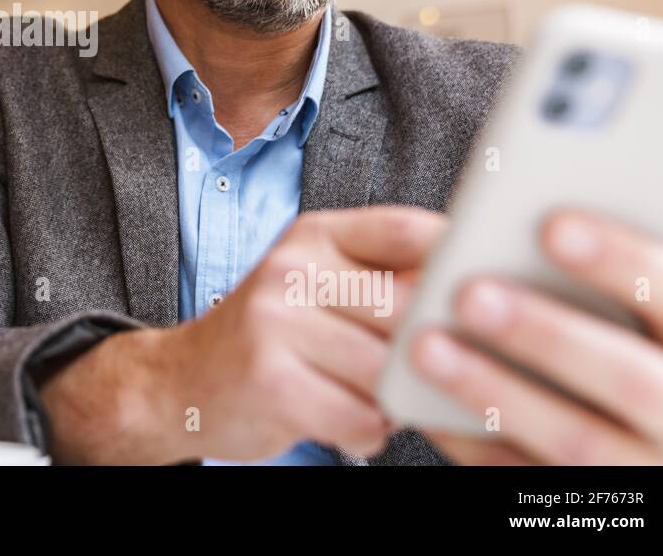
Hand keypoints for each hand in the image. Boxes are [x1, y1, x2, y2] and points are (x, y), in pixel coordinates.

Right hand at [39, 205, 444, 463]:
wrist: (178, 381)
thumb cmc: (269, 336)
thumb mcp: (313, 282)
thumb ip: (381, 277)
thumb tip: (482, 292)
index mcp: (312, 236)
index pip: (405, 231)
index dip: (457, 263)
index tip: (484, 294)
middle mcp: (291, 269)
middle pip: (408, 307)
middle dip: (431, 350)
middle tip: (435, 370)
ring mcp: (276, 323)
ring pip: (389, 370)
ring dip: (397, 398)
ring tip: (376, 397)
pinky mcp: (273, 383)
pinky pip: (363, 418)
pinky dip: (366, 431)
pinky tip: (342, 419)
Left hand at [414, 211, 662, 464]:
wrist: (643, 435)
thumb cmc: (628, 331)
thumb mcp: (640, 297)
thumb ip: (611, 263)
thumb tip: (533, 211)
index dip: (624, 261)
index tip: (551, 223)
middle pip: (636, 383)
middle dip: (549, 334)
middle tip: (469, 292)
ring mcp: (646, 469)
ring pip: (579, 443)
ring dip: (497, 392)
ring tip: (425, 344)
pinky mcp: (591, 507)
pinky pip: (527, 479)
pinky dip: (472, 439)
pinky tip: (420, 402)